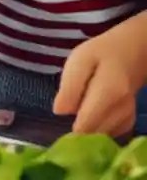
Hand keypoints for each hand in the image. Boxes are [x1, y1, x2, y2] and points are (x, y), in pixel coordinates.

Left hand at [53, 17, 146, 135]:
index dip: (69, 129)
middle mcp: (122, 110)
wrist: (130, 54)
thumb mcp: (78, 61)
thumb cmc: (100, 55)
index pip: (86, 125)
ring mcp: (128, 117)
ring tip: (82, 105)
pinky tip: (92, 111)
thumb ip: (70, 87)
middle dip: (77, 128)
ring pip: (100, 135)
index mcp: (108, 93)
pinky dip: (97, 127)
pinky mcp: (128, 121)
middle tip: (70, 108)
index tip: (60, 122)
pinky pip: (108, 133)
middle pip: (92, 134)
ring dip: (87, 127)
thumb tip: (59, 112)